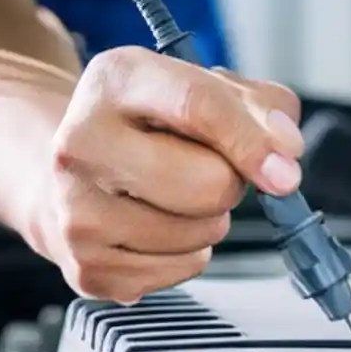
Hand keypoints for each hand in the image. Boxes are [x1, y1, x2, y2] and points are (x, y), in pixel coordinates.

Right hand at [23, 47, 305, 302]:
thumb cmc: (149, 127)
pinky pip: (182, 270)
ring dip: (208, 221)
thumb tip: (285, 151)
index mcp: (116, 80)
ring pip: (199, 235)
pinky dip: (186, 254)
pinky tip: (154, 228)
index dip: (252, 141)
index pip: (197, 105)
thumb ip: (260, 106)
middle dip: (228, 182)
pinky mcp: (87, 268)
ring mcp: (76, 211)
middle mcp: (80, 143)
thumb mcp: (204, 88)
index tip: (285, 172)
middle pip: (206, 184)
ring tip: (173, 198)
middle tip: (206, 170)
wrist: (65, 170)